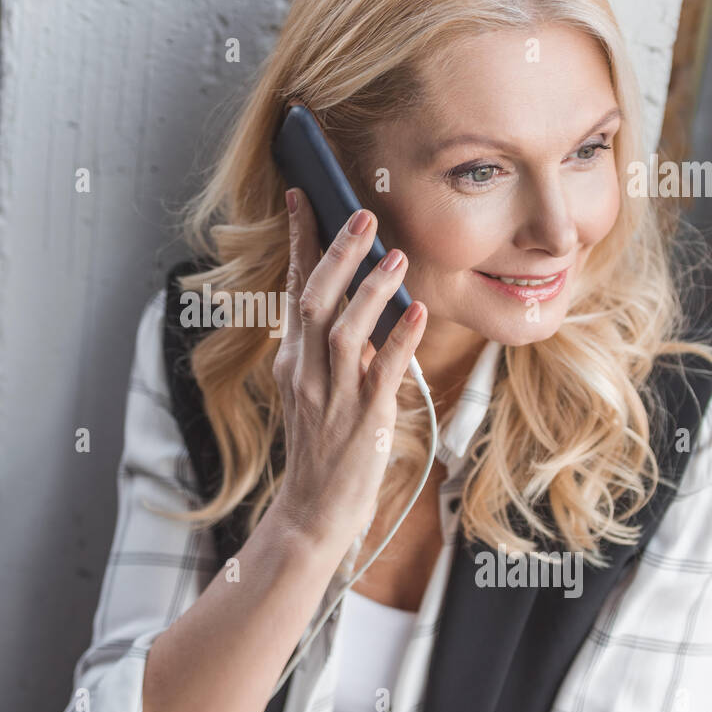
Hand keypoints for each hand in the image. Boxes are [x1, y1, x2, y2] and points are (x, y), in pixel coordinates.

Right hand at [268, 186, 427, 551]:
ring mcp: (333, 397)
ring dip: (370, 289)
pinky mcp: (363, 420)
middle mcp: (306, 373)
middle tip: (362, 214)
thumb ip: (331, 353)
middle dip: (338, 253)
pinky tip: (420, 312)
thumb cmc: (321, 452)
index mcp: (291, 362)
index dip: (299, 242)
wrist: (312, 514)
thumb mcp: (315, 394)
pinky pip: (382, 372)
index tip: (302, 197)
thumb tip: (362, 308)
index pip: (292, 289)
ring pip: (344, 330)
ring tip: (396, 255)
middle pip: (314, 299)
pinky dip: (401, 339)